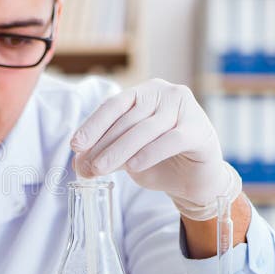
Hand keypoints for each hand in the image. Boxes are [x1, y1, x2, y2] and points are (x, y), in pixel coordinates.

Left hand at [70, 78, 240, 220]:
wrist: (195, 180)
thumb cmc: (159, 162)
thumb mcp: (126, 157)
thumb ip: (105, 154)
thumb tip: (78, 164)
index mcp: (144, 93)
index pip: (113, 105)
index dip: (92, 125)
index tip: (75, 145)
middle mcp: (165, 93)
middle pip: (127, 119)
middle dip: (102, 145)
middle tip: (86, 166)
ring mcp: (185, 108)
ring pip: (145, 129)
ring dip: (119, 151)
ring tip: (100, 169)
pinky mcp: (199, 129)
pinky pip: (170, 140)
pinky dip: (149, 153)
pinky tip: (133, 167)